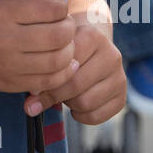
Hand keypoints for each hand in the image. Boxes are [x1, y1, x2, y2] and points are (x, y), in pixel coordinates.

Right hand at [0, 0, 78, 95]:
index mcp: (3, 13)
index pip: (50, 10)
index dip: (61, 7)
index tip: (58, 8)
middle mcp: (6, 40)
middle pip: (58, 36)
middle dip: (69, 27)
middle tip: (64, 24)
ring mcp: (9, 65)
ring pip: (57, 60)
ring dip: (69, 49)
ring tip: (64, 43)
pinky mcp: (12, 84)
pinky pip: (49, 81)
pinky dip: (64, 72)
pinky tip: (65, 62)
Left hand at [25, 0, 124, 124]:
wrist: (90, 42)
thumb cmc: (65, 47)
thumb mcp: (54, 49)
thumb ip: (40, 72)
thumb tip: (30, 108)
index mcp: (93, 36)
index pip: (66, 66)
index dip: (46, 79)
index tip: (35, 83)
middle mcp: (112, 55)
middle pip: (75, 86)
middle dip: (56, 93)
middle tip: (48, 91)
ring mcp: (119, 76)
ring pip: (85, 103)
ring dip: (69, 103)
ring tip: (64, 92)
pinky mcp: (122, 96)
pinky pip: (96, 117)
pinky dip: (80, 115)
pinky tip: (75, 103)